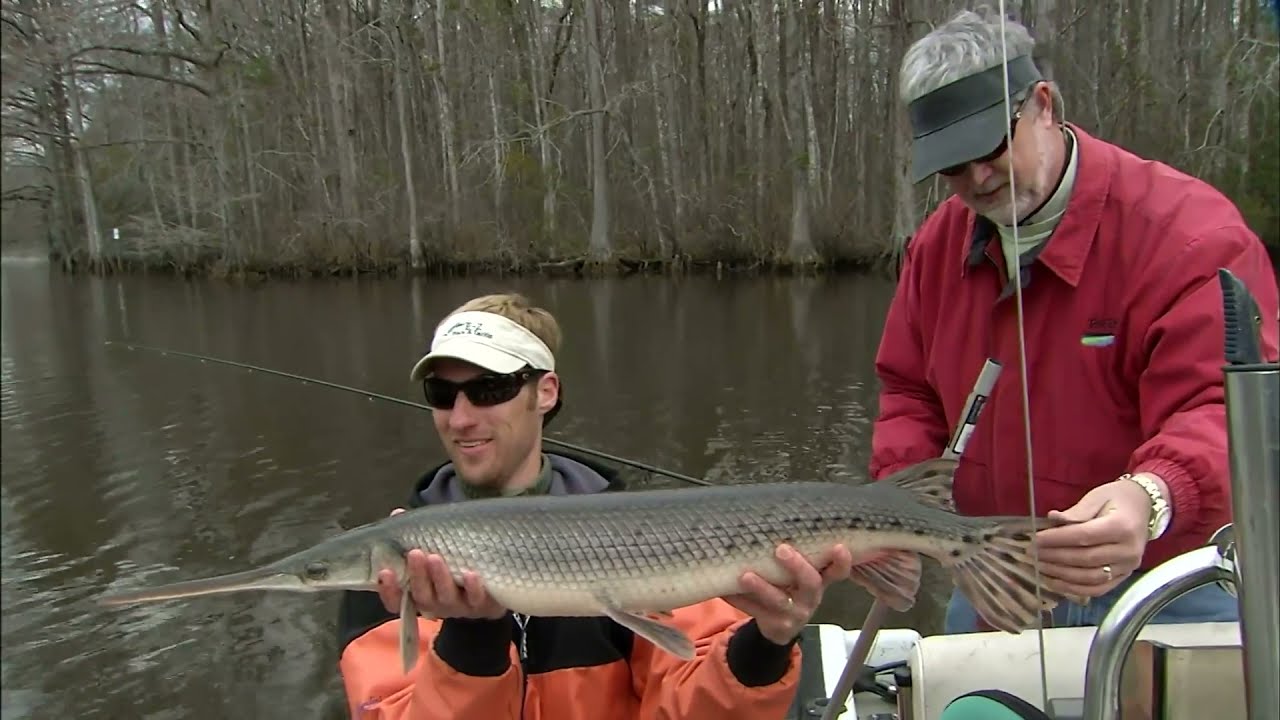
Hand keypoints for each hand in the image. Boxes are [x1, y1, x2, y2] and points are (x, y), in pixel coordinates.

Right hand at [375, 508, 506, 619]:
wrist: (496, 574)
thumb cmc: (456, 558)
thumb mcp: (435, 545)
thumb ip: (415, 533)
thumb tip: (397, 513)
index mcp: (420, 593)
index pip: (397, 601)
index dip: (388, 590)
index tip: (385, 572)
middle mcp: (437, 604)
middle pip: (422, 597)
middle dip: (417, 575)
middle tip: (415, 553)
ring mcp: (460, 606)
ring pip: (446, 598)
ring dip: (440, 578)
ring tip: (435, 558)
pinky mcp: (484, 605)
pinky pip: (477, 599)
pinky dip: (473, 588)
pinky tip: (470, 574)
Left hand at [723, 543, 853, 645]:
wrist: (781, 627)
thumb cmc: (791, 588)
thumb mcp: (800, 576)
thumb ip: (799, 555)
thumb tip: (774, 518)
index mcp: (820, 581)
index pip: (838, 571)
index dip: (841, 561)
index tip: (839, 546)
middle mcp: (811, 597)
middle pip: (810, 583)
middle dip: (797, 566)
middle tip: (781, 549)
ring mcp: (794, 613)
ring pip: (778, 600)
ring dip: (761, 587)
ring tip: (745, 576)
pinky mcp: (775, 625)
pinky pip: (755, 610)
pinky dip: (739, 599)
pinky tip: (726, 589)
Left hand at [1033, 479, 1153, 598]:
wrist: (1145, 507)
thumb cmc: (1117, 498)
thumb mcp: (1097, 497)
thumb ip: (1076, 512)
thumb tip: (1052, 519)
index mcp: (1122, 526)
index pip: (1084, 536)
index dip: (1057, 539)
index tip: (1036, 539)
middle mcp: (1128, 550)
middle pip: (1086, 559)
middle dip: (1056, 557)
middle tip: (1033, 554)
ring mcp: (1129, 566)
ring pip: (1091, 578)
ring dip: (1062, 576)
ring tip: (1040, 568)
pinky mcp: (1125, 576)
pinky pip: (1099, 589)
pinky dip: (1076, 589)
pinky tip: (1056, 583)